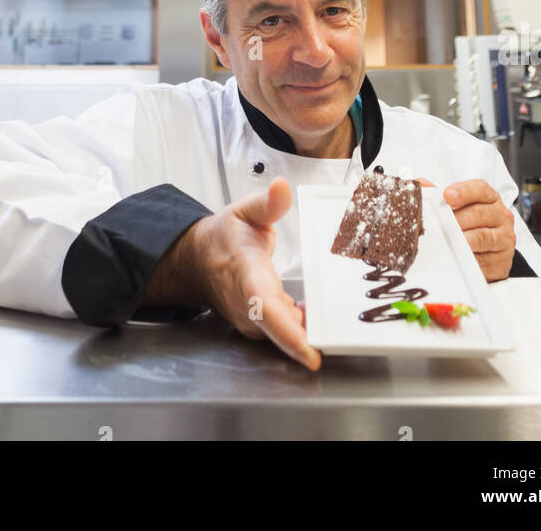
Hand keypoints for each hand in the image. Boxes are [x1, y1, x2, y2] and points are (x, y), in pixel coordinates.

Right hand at [166, 177, 321, 371]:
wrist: (198, 261)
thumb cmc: (225, 238)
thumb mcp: (245, 211)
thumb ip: (268, 204)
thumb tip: (281, 187)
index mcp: (246, 273)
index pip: (265, 307)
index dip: (288, 333)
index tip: (312, 353)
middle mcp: (248, 305)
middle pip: (280, 331)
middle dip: (311, 339)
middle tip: (342, 339)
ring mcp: (252, 320)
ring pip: (284, 336)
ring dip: (310, 334)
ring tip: (338, 328)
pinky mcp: (260, 327)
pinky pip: (285, 334)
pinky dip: (304, 330)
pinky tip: (322, 319)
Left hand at [441, 178, 515, 280]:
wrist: (494, 251)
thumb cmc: (474, 224)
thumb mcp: (461, 206)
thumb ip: (441, 196)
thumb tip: (421, 185)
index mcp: (491, 198)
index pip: (480, 189)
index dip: (464, 191)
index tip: (447, 195)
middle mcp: (501, 216)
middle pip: (478, 213)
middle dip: (456, 218)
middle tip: (440, 223)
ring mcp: (503, 238)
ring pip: (481, 237)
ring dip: (461, 238)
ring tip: (446, 239)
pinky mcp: (501, 260)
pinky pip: (483, 259)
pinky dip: (468, 258)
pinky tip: (456, 256)